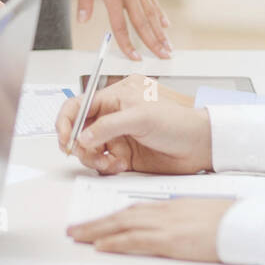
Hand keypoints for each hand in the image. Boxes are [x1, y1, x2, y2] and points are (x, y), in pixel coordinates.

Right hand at [57, 74, 211, 174]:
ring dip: (93, 158)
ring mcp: (118, 137)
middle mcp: (113, 116)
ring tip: (108, 162)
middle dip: (79, 144)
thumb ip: (108, 126)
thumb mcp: (141, 117)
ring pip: (89, 149)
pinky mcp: (124, 156)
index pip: (80, 105)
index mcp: (115, 97)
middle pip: (80, 130)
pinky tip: (119, 165)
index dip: (67, 121)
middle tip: (86, 154)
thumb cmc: (178, 122)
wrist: (200, 147)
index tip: (64, 138)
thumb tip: (83, 136)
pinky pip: (103, 163)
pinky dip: (105, 167)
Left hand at [67, 198, 233, 261]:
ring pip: (121, 225)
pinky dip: (116, 242)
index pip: (132, 210)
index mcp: (168, 206)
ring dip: (97, 231)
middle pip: (120, 216)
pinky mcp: (169, 240)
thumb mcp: (198, 215)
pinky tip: (102, 245)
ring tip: (78, 236)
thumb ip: (180, 219)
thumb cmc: (226, 220)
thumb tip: (171, 228)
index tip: (97, 223)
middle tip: (74, 229)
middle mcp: (161, 212)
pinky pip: (135, 240)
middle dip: (95, 223)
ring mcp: (164, 225)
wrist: (242, 222)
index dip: (112, 217)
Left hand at [77, 0, 170, 59]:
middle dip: (154, 42)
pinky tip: (165, 23)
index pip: (120, 25)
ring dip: (160, 31)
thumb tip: (82, 19)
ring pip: (151, 13)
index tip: (135, 57)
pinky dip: (159, 13)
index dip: (127, 44)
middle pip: (142, 22)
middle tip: (164, 57)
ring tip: (169, 46)